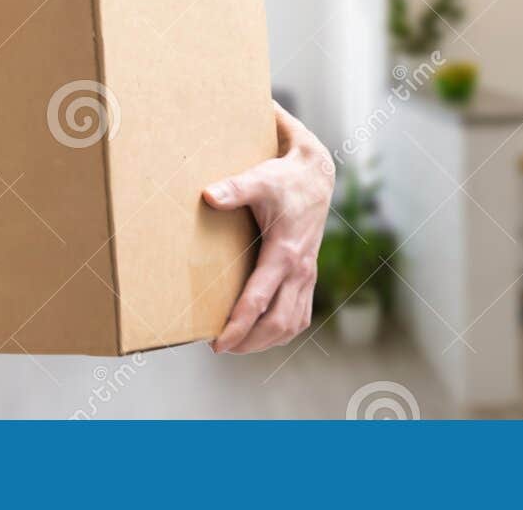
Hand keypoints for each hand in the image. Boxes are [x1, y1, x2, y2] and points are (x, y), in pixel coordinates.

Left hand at [202, 100, 334, 352]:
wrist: (315, 175)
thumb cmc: (284, 179)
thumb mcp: (259, 179)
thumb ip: (233, 189)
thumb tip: (207, 196)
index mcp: (284, 252)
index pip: (259, 301)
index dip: (237, 326)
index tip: (218, 344)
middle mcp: (299, 269)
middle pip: (277, 322)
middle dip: (248, 341)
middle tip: (220, 347)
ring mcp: (307, 274)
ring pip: (292, 324)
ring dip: (266, 340)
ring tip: (238, 344)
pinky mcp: (309, 274)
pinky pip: (301, 315)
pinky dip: (283, 330)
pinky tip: (264, 332)